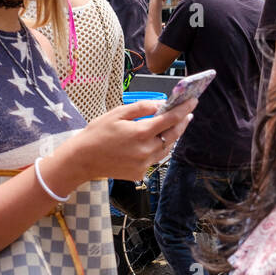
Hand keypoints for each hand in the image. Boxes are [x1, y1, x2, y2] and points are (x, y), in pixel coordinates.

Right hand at [65, 96, 196, 183]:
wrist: (82, 160)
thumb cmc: (96, 134)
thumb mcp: (117, 114)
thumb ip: (141, 108)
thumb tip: (160, 105)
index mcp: (140, 133)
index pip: (170, 119)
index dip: (184, 109)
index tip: (193, 101)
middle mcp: (146, 150)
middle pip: (173, 135)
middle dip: (183, 122)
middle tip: (188, 112)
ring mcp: (144, 164)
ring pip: (166, 148)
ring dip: (173, 136)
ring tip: (176, 125)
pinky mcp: (140, 173)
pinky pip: (155, 158)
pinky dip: (159, 148)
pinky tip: (158, 140)